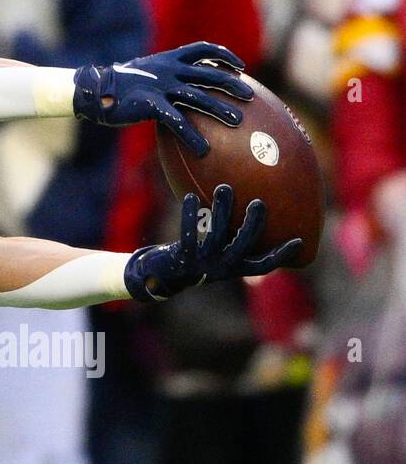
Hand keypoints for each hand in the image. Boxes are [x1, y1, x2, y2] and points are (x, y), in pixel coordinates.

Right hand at [73, 40, 252, 156]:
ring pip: (198, 97)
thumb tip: (179, 88)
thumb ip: (163, 77)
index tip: (240, 66)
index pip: (202, 50)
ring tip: (238, 122)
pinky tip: (203, 149)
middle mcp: (168, 70)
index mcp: (167, 59)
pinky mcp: (151, 104)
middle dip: (232, 84)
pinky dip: (192, 135)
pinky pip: (177, 120)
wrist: (94, 91)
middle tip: (250, 96)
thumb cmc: (119, 85)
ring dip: (220, 109)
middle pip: (208, 74)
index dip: (224, 55)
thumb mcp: (144, 74)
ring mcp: (160, 86)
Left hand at [123, 185, 302, 302]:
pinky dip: (189, 214)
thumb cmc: (196, 256)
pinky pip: (188, 234)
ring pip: (217, 235)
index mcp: (234, 268)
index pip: (263, 264)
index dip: (281, 255)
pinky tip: (189, 196)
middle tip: (259, 202)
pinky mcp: (183, 258)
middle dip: (253, 224)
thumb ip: (233, 236)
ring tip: (224, 188)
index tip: (298, 240)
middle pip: (243, 246)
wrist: (164, 275)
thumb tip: (250, 203)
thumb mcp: (217, 250)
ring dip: (222, 210)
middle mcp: (222, 268)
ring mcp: (203, 264)